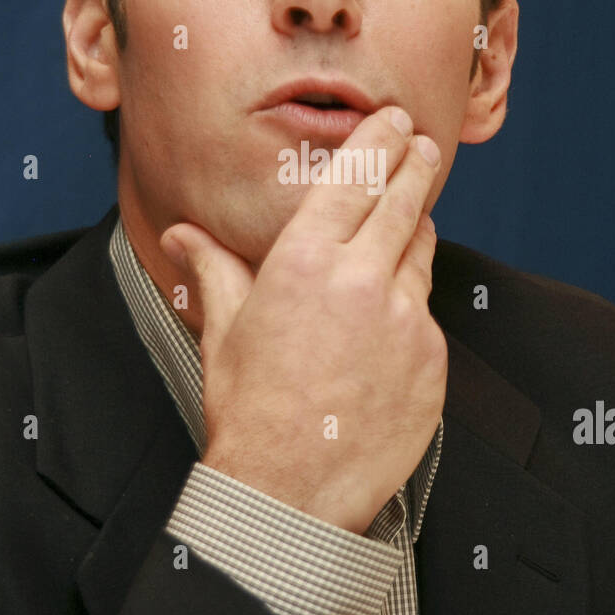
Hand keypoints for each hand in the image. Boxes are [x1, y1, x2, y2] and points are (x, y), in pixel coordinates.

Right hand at [159, 106, 447, 534]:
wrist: (290, 491)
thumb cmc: (249, 411)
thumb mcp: (224, 330)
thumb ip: (214, 268)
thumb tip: (181, 236)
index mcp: (305, 262)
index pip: (355, 178)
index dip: (379, 142)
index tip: (394, 123)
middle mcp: (363, 280)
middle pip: (403, 200)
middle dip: (415, 165)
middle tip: (423, 144)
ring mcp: (406, 320)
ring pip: (421, 253)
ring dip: (416, 231)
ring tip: (410, 221)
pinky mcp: (432, 359)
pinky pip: (427, 313)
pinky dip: (414, 302)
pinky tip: (395, 314)